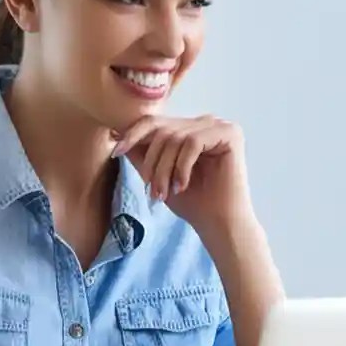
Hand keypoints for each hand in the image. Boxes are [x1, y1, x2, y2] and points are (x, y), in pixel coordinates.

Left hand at [111, 115, 252, 232]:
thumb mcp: (158, 173)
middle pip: (163, 130)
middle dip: (153, 162)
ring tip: (164, 193)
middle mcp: (206, 122)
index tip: (116, 151)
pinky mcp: (230, 134)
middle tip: (152, 189)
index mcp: (191, 128)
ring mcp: (220, 126)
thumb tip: (115, 133)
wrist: (219, 224)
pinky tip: (183, 185)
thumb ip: (141, 152)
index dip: (133, 134)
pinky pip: (193, 142)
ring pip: (176, 137)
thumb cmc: (192, 202)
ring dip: (165, 169)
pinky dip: (182, 166)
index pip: (155, 121)